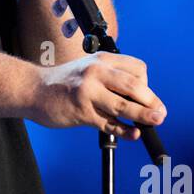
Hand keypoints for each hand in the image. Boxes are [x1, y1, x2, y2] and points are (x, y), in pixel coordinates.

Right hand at [28, 52, 166, 138]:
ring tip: (156, 121)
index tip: (146, 97)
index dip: (146, 84)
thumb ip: (109, 78)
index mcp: (101, 60)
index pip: (137, 69)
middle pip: (133, 86)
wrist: (33, 89)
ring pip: (123, 105)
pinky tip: (133, 133)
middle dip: (151, 101)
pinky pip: (109, 123)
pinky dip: (124, 130)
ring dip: (143, 115)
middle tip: (160, 113)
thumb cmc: (62, 83)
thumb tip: (137, 98)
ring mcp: (88, 92)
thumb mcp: (87, 69)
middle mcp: (96, 72)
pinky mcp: (81, 111)